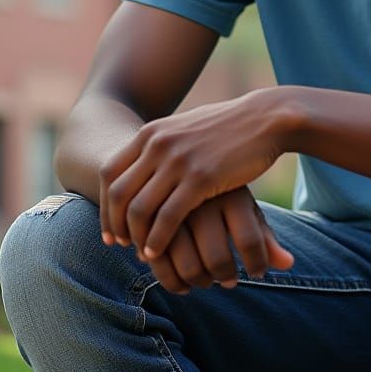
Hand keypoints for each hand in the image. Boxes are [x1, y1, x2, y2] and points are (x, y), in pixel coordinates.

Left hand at [100, 90, 286, 256]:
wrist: (266, 118)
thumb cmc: (229, 127)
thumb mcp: (186, 128)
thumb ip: (162, 143)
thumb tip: (145, 161)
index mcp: (151, 132)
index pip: (109, 173)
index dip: (104, 204)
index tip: (110, 227)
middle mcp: (158, 144)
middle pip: (118, 193)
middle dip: (115, 224)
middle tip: (119, 245)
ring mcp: (178, 161)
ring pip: (139, 208)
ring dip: (136, 237)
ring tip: (141, 253)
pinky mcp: (200, 178)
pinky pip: (167, 217)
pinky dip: (158, 240)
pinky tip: (159, 252)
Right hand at [144, 187, 294, 294]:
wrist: (188, 158)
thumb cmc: (226, 193)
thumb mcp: (246, 209)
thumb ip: (265, 238)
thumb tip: (288, 265)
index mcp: (233, 193)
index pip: (251, 240)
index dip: (257, 264)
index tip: (256, 273)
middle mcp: (204, 199)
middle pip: (217, 258)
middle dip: (225, 277)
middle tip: (228, 280)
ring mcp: (174, 208)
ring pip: (187, 264)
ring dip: (198, 281)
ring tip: (206, 281)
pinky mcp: (149, 218)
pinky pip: (159, 261)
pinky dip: (170, 279)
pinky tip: (182, 284)